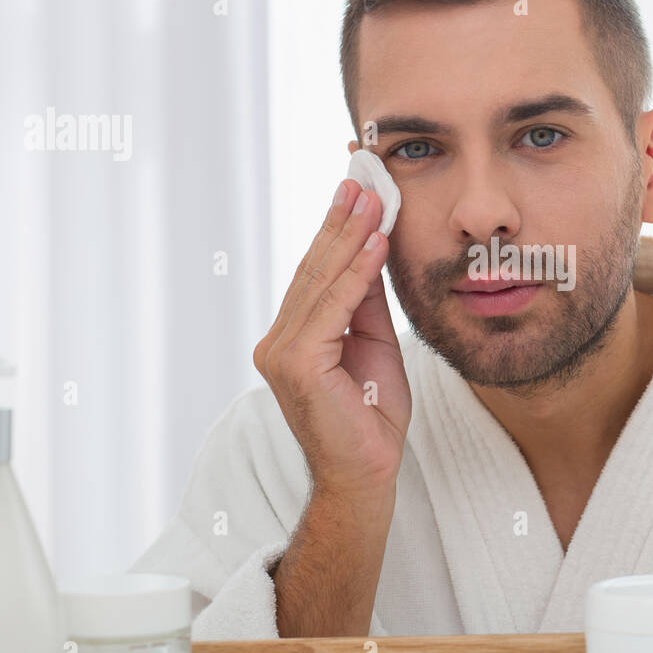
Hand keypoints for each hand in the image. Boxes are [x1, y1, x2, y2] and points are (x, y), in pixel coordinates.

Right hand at [253, 176, 411, 499]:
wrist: (368, 474)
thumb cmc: (372, 417)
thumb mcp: (374, 343)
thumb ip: (365, 301)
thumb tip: (371, 250)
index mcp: (293, 337)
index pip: (316, 274)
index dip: (337, 231)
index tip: (358, 190)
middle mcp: (278, 341)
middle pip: (314, 270)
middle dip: (342, 222)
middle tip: (363, 179)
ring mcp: (281, 353)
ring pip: (321, 283)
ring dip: (350, 237)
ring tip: (372, 198)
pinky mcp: (296, 365)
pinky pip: (332, 309)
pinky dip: (355, 274)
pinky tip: (375, 243)